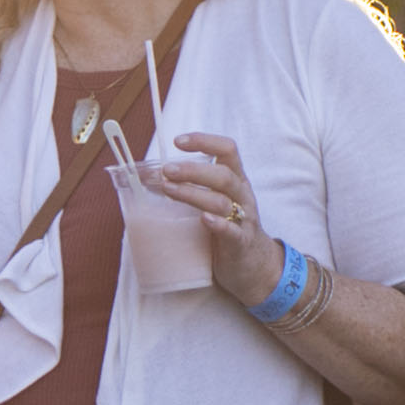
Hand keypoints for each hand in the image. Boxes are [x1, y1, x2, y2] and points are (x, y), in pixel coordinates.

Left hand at [141, 131, 281, 300]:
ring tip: (169, 189)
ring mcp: (244, 219)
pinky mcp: (241, 243)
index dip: (205, 141)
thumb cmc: (228, 226)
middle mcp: (242, 195)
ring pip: (221, 201)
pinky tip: (204, 219)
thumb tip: (151, 174)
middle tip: (166, 170)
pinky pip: (232, 231)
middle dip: (193, 170)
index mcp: (236, 180)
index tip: (178, 141)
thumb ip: (192, 186)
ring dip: (193, 193)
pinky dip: (218, 224)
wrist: (253, 264)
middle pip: (222, 175)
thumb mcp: (215, 200)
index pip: (227, 150)